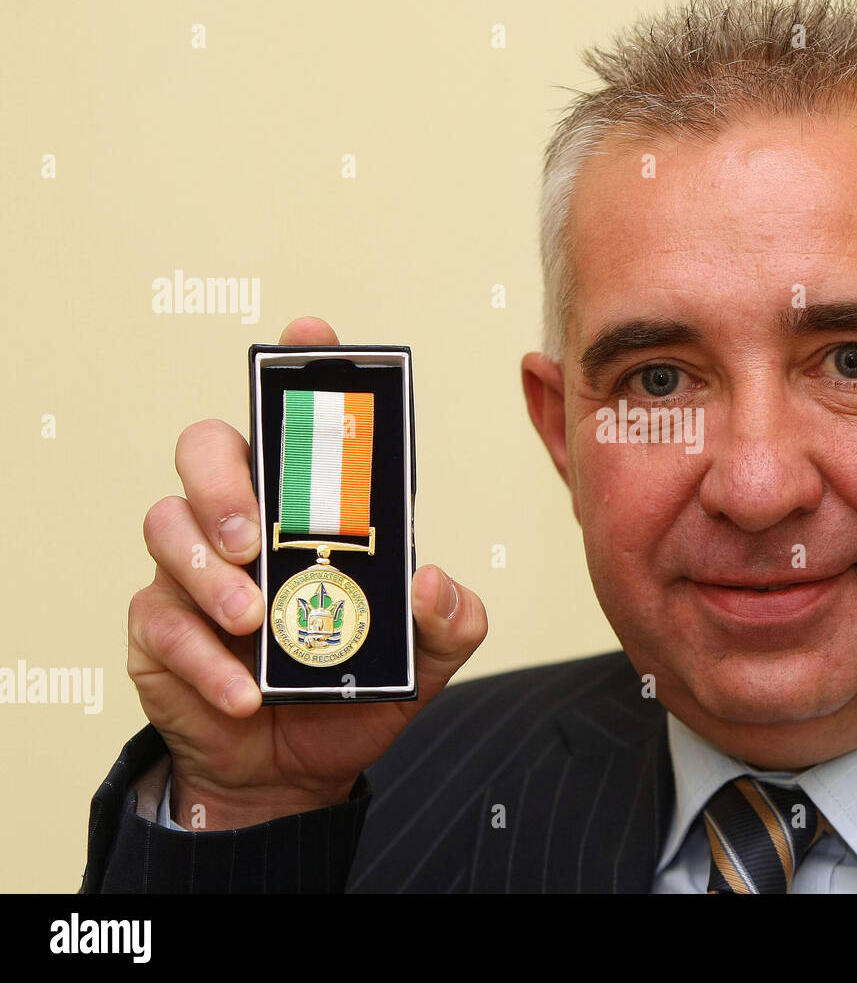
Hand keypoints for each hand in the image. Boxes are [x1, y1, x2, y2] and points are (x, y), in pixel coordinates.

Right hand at [127, 317, 487, 829]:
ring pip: (166, 523)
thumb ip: (451, 618)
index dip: (301, 370)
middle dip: (226, 476)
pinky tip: (244, 692)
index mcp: (311, 509)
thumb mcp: (428, 656)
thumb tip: (432, 579)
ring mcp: (193, 569)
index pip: (297, 422)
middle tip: (257, 533)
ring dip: (210, 572)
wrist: (296, 769)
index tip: (312, 334)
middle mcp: (246, 520)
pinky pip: (159, 619)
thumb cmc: (355, 685)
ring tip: (254, 620)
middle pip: (207, 447)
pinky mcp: (158, 626)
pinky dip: (205, 657)